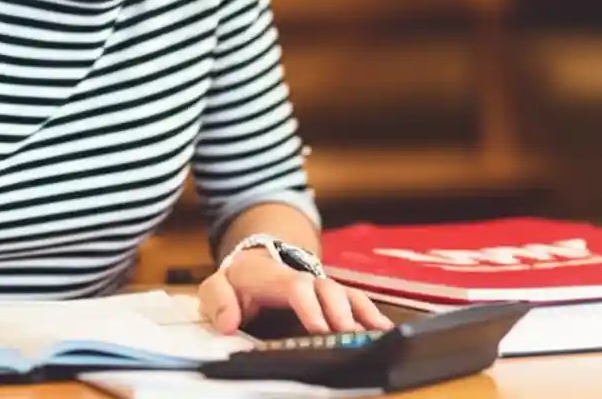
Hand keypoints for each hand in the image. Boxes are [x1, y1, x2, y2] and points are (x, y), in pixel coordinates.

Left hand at [199, 249, 394, 334]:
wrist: (254, 264)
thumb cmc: (237, 282)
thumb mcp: (217, 286)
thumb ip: (218, 301)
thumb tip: (229, 324)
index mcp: (273, 276)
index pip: (296, 287)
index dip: (311, 306)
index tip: (321, 329)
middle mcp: (304, 278)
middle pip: (328, 290)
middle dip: (341, 313)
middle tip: (351, 337)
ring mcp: (320, 287)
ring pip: (346, 294)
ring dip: (361, 313)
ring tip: (377, 333)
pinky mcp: (332, 297)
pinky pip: (355, 301)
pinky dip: (370, 313)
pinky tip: (384, 329)